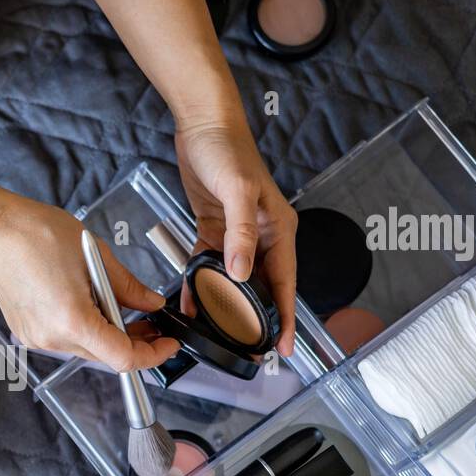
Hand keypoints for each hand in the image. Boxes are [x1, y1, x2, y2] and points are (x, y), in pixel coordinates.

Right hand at [0, 195, 180, 371]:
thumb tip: (152, 305)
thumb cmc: (38, 234)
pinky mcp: (26, 331)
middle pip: (105, 354)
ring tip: (119, 306)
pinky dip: (84, 326)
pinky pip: (65, 338)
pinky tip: (89, 303)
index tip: (167, 344)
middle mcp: (52, 338)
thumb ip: (129, 288)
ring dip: (107, 332)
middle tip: (151, 321)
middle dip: (132, 341)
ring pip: (85, 347)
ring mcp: (36, 338)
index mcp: (73, 321)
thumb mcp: (97, 257)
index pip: (123, 358)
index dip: (152, 355)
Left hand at [174, 116, 297, 355]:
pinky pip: (208, 266)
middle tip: (248, 350)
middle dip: (256, 319)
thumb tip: (241, 273)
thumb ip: (241, 234)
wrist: (203, 125)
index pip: (285, 284)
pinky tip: (190, 302)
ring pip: (233, 281)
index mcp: (278, 230)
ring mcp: (238, 236)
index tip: (284, 348)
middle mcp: (262, 237)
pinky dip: (199, 284)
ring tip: (219, 334)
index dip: (286, 318)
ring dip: (225, 305)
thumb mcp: (237, 191)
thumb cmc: (227, 149)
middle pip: (262, 288)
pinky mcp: (214, 231)